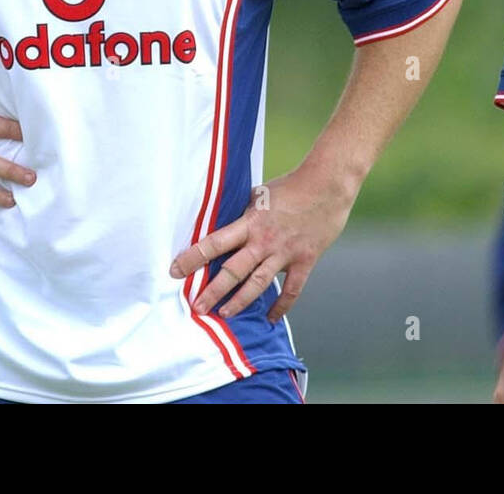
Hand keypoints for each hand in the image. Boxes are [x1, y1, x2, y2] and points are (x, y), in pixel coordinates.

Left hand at [169, 162, 356, 322]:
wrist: (327, 186)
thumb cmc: (292, 186)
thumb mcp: (260, 194)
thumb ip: (244, 212)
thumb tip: (224, 219)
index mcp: (250, 221)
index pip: (214, 243)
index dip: (193, 258)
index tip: (175, 271)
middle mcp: (264, 240)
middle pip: (233, 270)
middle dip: (213, 291)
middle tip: (197, 307)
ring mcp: (285, 253)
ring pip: (258, 284)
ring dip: (239, 301)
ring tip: (224, 314)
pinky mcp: (305, 260)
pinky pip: (292, 290)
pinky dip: (281, 306)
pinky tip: (270, 318)